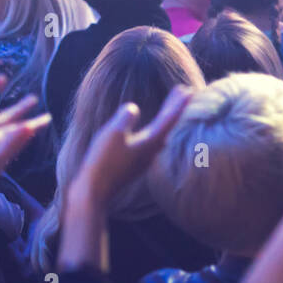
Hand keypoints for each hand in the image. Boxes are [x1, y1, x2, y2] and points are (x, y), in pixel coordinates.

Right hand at [67, 86, 190, 210]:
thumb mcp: (112, 134)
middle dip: (176, 108)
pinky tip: (153, 130)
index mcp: (150, 142)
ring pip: (161, 134)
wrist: (94, 191)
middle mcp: (152, 151)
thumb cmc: (103, 162)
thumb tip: (133, 108)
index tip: (188, 90)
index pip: (169, 119)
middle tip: (186, 92)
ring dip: (167, 118)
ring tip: (171, 105)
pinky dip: (156, 129)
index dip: (178, 103)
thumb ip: (125, 117)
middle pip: (168, 125)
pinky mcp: (135, 164)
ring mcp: (144, 159)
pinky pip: (152, 141)